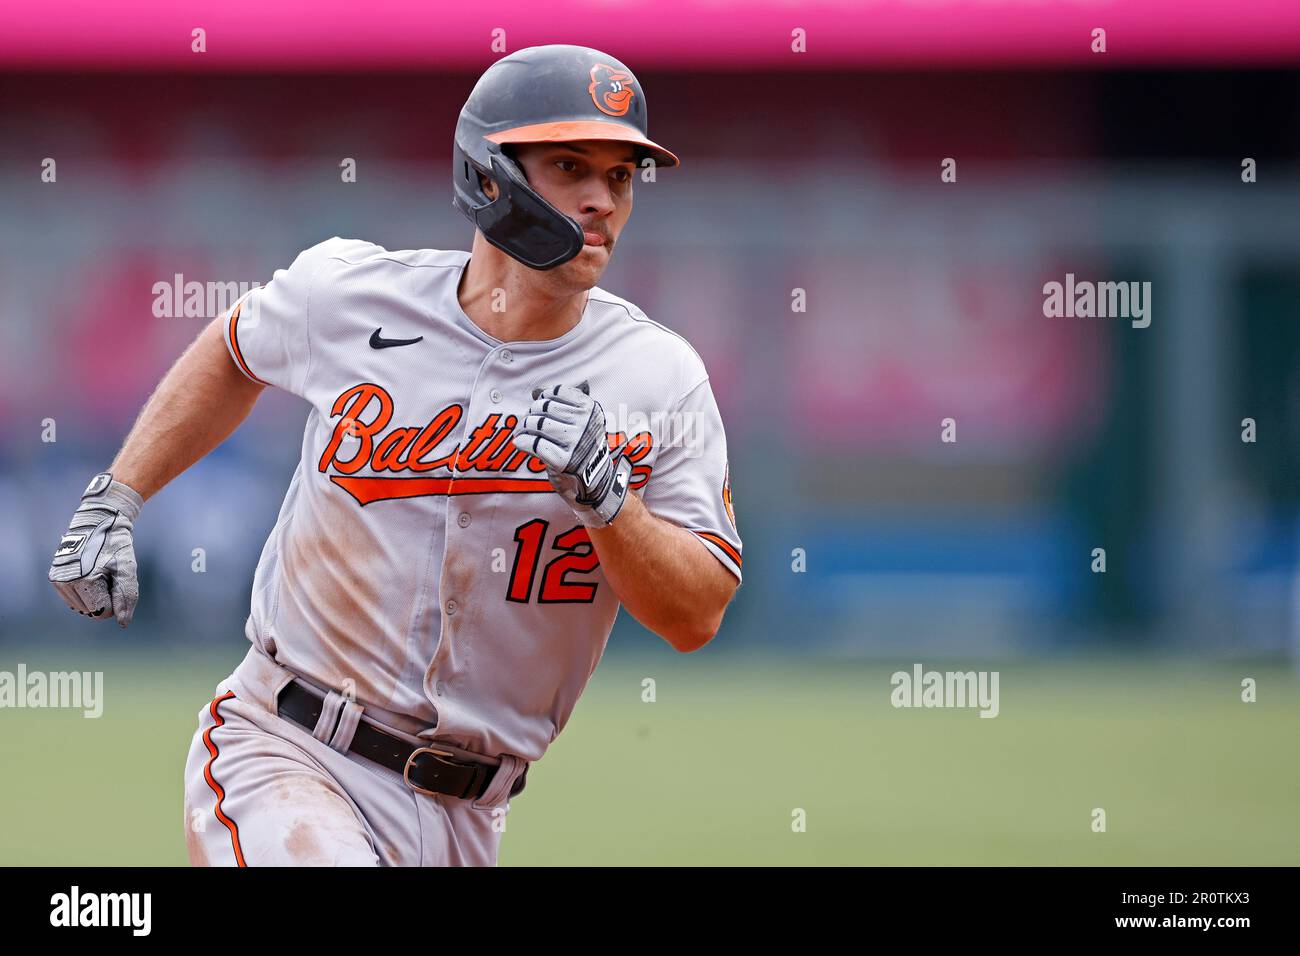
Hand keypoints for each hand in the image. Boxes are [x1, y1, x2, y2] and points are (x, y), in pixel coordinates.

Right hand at [48, 473, 142, 626]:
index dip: (115, 599)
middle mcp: (66, 583)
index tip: (114, 578)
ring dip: (94, 595)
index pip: (103, 611)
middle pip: (92, 612)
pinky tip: (88, 574)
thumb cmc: (115, 545)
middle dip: (104, 597)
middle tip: (107, 574)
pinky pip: (74, 600)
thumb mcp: (127, 568)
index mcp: (85, 581)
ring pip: (82, 608)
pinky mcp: (54, 579)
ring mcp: (58, 581)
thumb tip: (123, 623)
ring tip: (97, 572)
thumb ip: (127, 596)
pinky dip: (84, 593)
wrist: (97, 521)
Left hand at [512, 381, 631, 526]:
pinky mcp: (562, 461)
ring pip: (536, 424)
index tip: (540, 409)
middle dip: (530, 413)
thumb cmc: (584, 447)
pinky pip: (533, 444)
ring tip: (521, 432)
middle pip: (543, 407)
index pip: (556, 392)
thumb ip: (561, 403)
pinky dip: (522, 442)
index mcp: (590, 409)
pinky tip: (520, 443)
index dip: (543, 398)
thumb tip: (535, 391)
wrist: (595, 480)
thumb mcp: (582, 420)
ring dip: (523, 427)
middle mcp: (584, 424)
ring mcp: (574, 443)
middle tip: (527, 423)